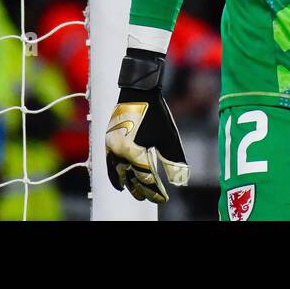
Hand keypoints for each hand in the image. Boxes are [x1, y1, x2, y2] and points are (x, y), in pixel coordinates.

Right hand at [105, 49, 189, 203]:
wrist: (138, 90)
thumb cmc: (157, 113)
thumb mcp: (169, 137)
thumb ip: (173, 161)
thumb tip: (180, 182)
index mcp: (136, 153)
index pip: (146, 180)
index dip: (156, 191)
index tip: (164, 198)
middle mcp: (121, 153)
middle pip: (132, 179)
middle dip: (143, 190)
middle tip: (152, 198)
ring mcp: (112, 147)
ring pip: (119, 174)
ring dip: (128, 184)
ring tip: (136, 194)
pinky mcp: (109, 142)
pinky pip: (109, 164)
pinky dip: (114, 175)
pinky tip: (120, 182)